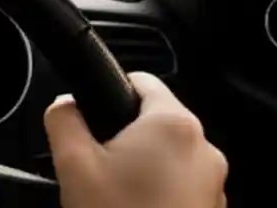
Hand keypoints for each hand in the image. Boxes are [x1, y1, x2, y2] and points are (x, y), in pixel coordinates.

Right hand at [43, 72, 227, 207]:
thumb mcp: (73, 165)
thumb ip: (63, 120)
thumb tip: (64, 106)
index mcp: (173, 124)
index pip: (141, 81)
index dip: (108, 93)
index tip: (90, 118)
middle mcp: (204, 148)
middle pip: (153, 122)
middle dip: (122, 139)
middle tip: (96, 168)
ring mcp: (213, 183)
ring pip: (166, 157)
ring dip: (140, 169)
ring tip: (114, 198)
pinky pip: (179, 186)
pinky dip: (157, 193)